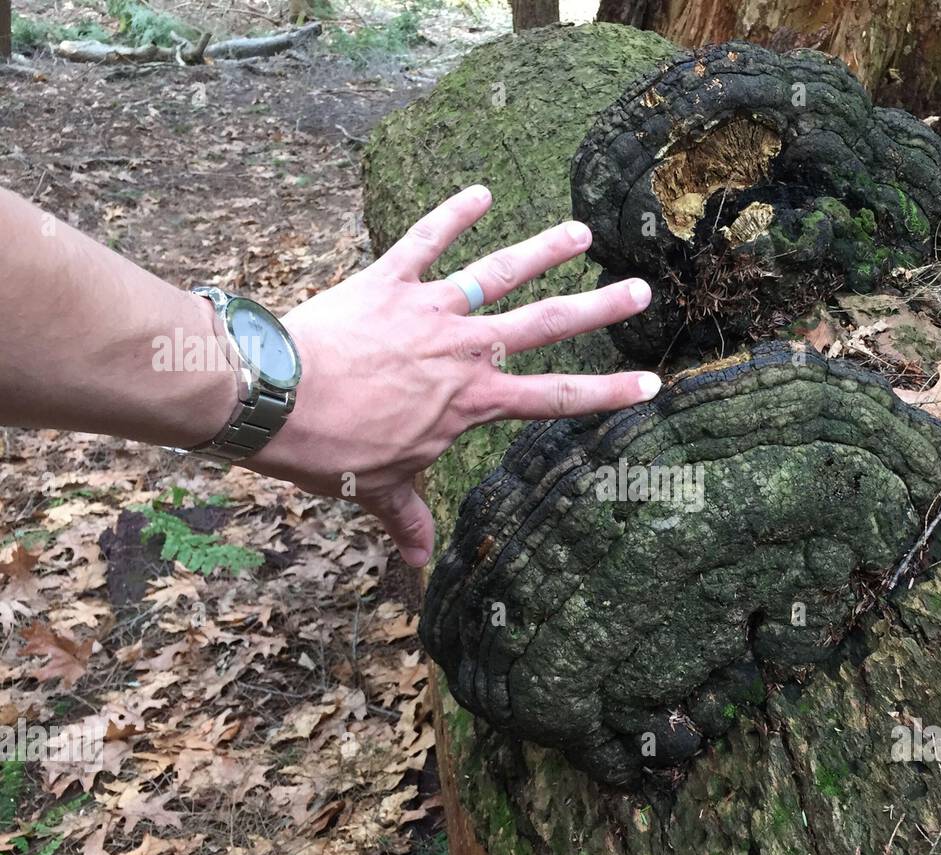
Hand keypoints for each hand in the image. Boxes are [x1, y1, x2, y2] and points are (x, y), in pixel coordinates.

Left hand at [248, 185, 657, 566]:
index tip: (651, 383)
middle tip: (641, 290)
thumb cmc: (330, 447)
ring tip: (581, 231)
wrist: (275, 398)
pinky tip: (480, 191)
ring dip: (543, 250)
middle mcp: (465, 350)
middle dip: (599, 308)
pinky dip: (451, 213)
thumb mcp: (378, 487)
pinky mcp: (389, 282)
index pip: (555, 398)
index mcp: (472, 402)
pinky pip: (424, 240)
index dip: (607, 393)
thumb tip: (418, 563)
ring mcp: (430, 310)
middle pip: (546, 324)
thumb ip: (407, 519)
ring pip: (499, 272)